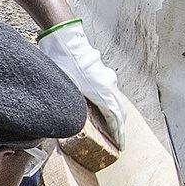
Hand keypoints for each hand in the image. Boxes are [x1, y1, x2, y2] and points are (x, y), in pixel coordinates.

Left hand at [38, 20, 126, 145]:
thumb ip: (72, 107)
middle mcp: (109, 85)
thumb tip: (72, 124)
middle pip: (120, 111)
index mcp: (103, 92)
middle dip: (120, 128)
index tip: (121, 146)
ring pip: (117, 102)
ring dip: (117, 116)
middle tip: (119, 142)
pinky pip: (112, 93)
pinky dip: (112, 105)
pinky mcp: (102, 73)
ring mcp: (107, 78)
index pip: (115, 118)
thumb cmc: (63, 62)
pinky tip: (106, 110)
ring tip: (115, 129)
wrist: (64, 39)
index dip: (118, 134)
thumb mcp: (66, 89)